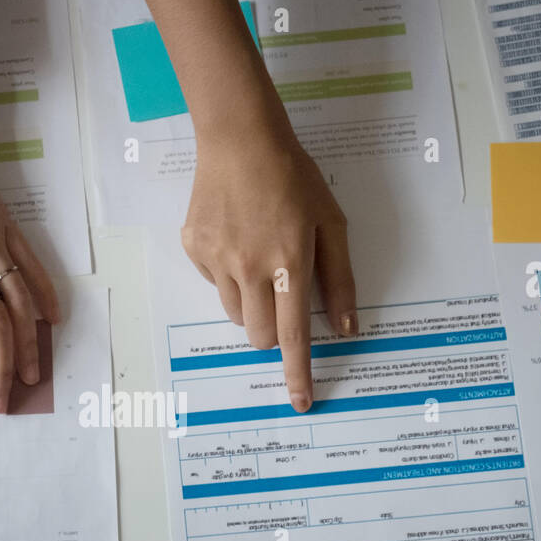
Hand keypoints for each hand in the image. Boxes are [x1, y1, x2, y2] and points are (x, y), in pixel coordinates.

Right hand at [181, 131, 355, 412]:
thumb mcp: (330, 223)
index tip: (301, 401)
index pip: (293, 335)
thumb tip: (346, 328)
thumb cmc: (294, 178)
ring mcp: (217, 260)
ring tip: (259, 258)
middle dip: (274, 331)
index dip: (297, 372)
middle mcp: (249, 268)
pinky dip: (228, 273)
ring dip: (252, 302)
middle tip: (281, 296)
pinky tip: (237, 236)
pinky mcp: (194, 249)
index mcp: (288, 263)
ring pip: (236, 313)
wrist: (240, 139)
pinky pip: (214, 282)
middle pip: (259, 335)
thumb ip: (339, 278)